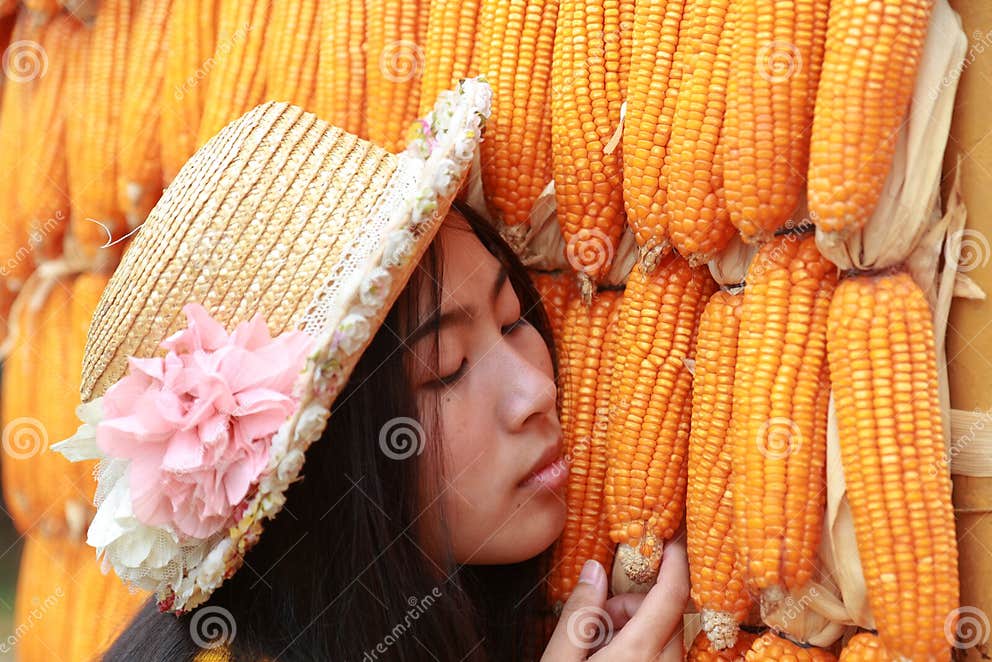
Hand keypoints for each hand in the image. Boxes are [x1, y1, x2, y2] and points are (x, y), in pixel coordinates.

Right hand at [541, 535, 688, 660]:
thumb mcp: (559, 660)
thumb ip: (578, 613)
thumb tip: (594, 570)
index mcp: (638, 655)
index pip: (671, 596)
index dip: (675, 563)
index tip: (669, 540)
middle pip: (667, 615)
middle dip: (634, 603)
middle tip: (597, 617)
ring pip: (666, 637)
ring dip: (636, 627)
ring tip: (596, 645)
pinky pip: (663, 657)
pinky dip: (641, 648)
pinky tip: (608, 658)